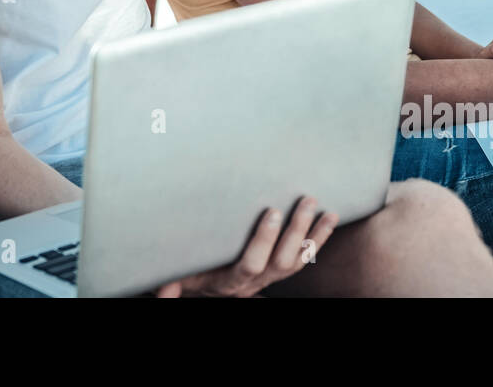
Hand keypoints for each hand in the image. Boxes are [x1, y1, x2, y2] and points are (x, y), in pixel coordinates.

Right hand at [155, 197, 337, 297]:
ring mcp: (271, 277)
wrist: (213, 292)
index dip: (263, 240)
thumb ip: (172, 284)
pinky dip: (319, 239)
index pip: (252, 263)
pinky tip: (330, 220)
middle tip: (306, 200)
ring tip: (326, 210)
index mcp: (232, 280)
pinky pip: (305, 258)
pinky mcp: (281, 271)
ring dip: (313, 235)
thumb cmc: (195, 277)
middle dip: (295, 230)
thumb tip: (161, 289)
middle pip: (281, 260)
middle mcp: (256, 281)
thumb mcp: (182, 279)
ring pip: (297, 260)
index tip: (271, 211)